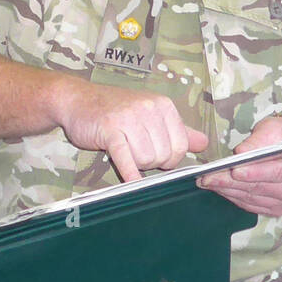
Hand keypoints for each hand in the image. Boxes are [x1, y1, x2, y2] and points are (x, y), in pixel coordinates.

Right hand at [53, 82, 207, 181]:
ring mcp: (129, 119)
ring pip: (146, 159)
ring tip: (125, 151)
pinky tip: (132, 182)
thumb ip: (178, 129)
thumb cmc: (114, 109)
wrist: (77, 99)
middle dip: (152, 162)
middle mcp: (149, 109)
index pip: (181, 145)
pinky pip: (126, 157)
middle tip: (136, 152)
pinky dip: (130, 172)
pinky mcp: (110, 130)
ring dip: (136, 163)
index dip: (170, 158)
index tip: (157, 156)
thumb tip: (204, 143)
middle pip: (164, 155)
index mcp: (163, 105)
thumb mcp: (149, 113)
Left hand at [197, 116, 281, 217]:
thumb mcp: (272, 129)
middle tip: (207, 177)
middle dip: (229, 182)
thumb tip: (241, 152)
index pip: (275, 172)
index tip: (234, 170)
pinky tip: (218, 188)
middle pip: (257, 187)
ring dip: (226, 190)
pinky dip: (231, 196)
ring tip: (207, 181)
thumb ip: (258, 140)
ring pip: (249, 198)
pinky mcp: (273, 209)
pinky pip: (248, 205)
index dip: (254, 172)